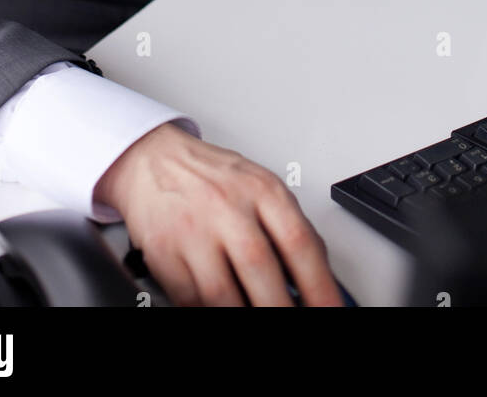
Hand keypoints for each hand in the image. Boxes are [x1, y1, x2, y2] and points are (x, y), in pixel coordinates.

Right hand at [93, 121, 344, 306]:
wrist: (153, 160)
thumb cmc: (213, 178)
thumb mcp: (261, 188)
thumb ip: (290, 229)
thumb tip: (321, 279)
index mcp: (262, 190)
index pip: (300, 242)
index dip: (321, 287)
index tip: (333, 312)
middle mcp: (228, 207)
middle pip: (261, 270)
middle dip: (280, 310)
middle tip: (296, 325)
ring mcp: (193, 230)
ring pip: (222, 293)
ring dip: (243, 315)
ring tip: (259, 318)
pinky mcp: (163, 252)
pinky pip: (190, 298)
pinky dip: (207, 311)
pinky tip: (223, 308)